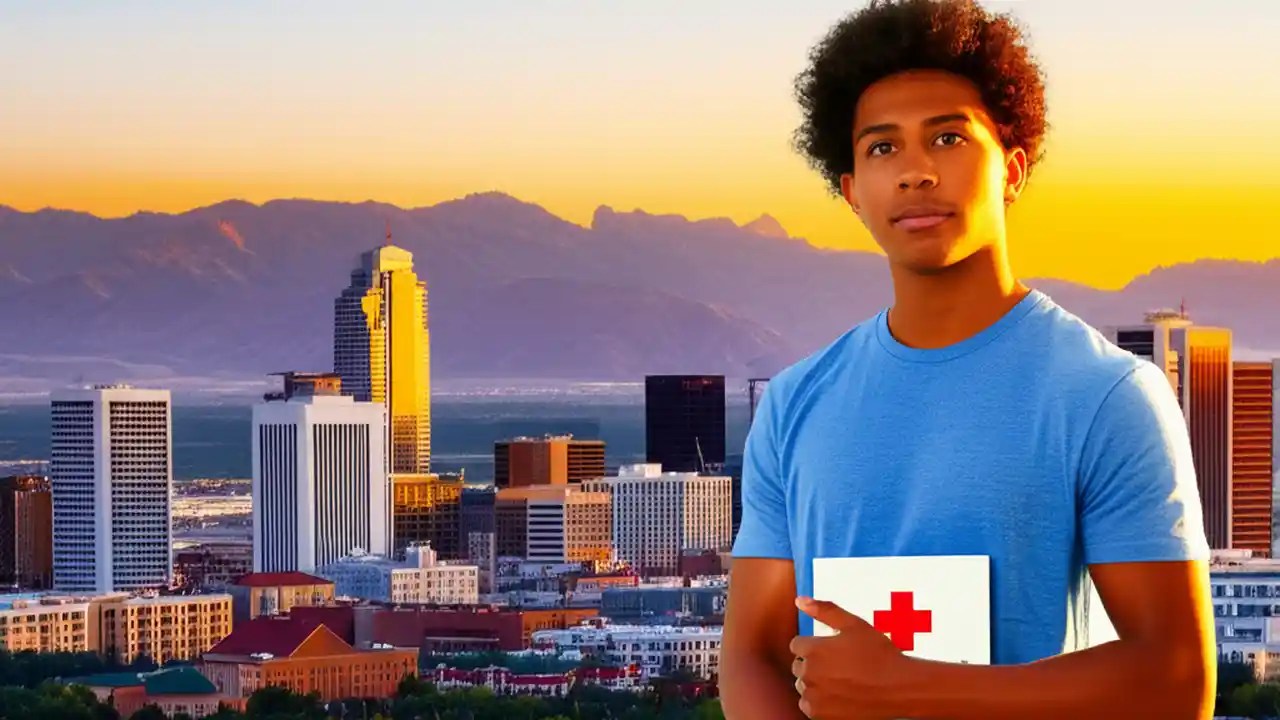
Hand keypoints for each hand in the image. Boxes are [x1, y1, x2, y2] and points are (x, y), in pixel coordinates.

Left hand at [790, 596, 916, 718]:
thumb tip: (800, 600)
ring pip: (804, 686)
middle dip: (813, 664)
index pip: (797, 645)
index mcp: (813, 649)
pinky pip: (808, 705)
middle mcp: (809, 673)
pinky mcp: (819, 714)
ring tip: (840, 681)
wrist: (899, 688)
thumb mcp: (854, 625)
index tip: (828, 650)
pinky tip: (838, 695)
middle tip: (838, 666)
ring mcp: (813, 695)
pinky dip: (819, 702)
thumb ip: (824, 610)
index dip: (813, 646)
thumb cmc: (879, 655)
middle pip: (798, 666)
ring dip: (815, 683)